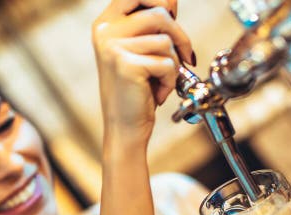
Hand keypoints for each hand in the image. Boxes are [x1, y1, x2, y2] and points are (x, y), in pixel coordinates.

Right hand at [92, 0, 194, 143]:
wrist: (124, 127)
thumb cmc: (136, 90)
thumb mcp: (140, 50)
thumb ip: (149, 26)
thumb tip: (171, 2)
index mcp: (106, 22)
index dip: (164, 0)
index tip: (174, 17)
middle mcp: (105, 31)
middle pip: (159, 12)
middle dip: (179, 35)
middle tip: (184, 55)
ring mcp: (113, 47)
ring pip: (166, 40)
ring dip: (175, 63)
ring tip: (162, 79)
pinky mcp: (126, 65)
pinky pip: (167, 63)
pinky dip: (171, 80)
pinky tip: (157, 92)